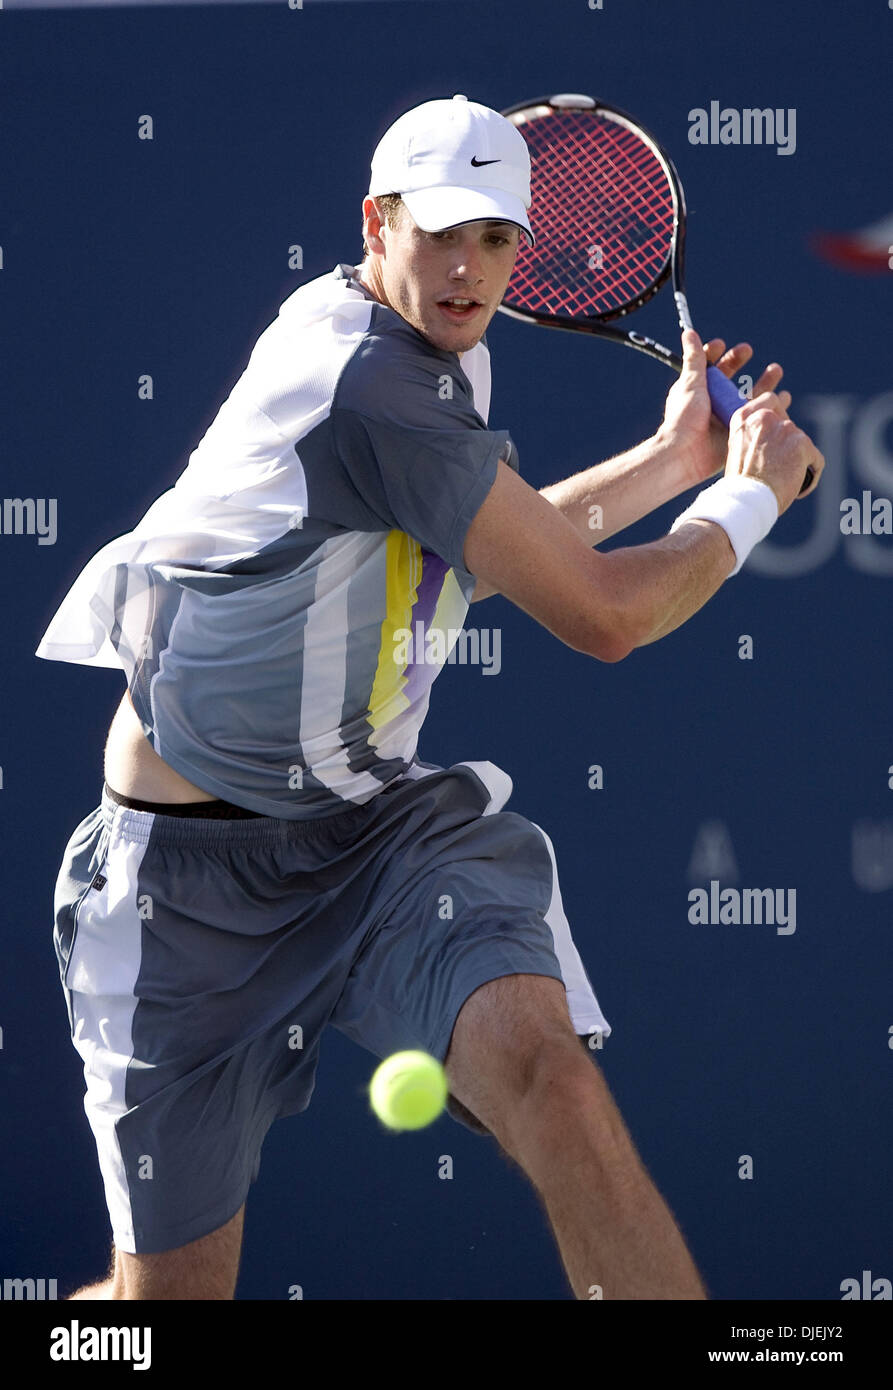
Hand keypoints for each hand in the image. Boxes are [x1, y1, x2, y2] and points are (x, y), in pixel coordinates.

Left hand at [659, 329, 793, 488]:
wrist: (685, 454)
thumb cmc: (683, 418)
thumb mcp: (690, 383)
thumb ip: (694, 359)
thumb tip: (689, 332)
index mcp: (699, 390)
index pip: (710, 368)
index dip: (717, 355)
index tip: (723, 344)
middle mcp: (713, 402)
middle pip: (732, 378)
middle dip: (742, 363)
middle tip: (750, 350)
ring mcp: (726, 417)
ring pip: (748, 396)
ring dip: (763, 383)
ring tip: (776, 371)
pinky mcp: (738, 432)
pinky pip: (758, 417)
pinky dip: (771, 407)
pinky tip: (784, 398)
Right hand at [725, 395, 824, 514]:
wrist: (746, 500)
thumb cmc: (740, 485)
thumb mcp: (738, 451)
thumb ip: (755, 435)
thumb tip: (780, 428)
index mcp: (744, 417)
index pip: (770, 400)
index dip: (779, 413)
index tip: (779, 428)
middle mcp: (765, 417)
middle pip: (788, 425)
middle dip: (787, 446)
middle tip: (779, 468)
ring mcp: (786, 429)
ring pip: (802, 444)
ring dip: (798, 462)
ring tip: (784, 482)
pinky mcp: (803, 444)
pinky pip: (816, 460)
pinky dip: (810, 476)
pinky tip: (797, 489)